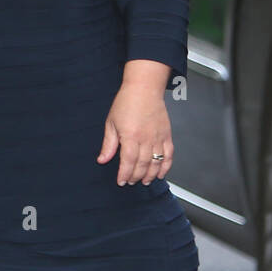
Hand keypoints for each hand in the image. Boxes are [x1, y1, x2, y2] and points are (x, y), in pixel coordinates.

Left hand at [96, 62, 172, 185]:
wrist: (144, 88)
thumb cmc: (126, 102)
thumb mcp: (111, 123)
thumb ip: (108, 144)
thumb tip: (102, 160)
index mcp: (130, 135)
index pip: (128, 161)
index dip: (124, 174)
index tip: (121, 181)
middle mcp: (146, 138)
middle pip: (142, 165)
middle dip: (136, 177)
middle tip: (131, 182)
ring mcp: (158, 137)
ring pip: (156, 162)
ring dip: (150, 175)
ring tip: (144, 181)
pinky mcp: (167, 135)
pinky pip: (169, 154)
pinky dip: (166, 166)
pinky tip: (161, 173)